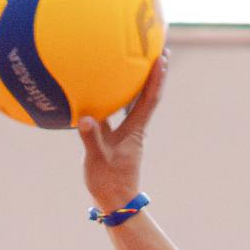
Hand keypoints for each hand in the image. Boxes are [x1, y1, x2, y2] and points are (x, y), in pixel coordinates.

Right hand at [78, 46, 168, 215]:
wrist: (115, 202)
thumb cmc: (108, 182)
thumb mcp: (98, 160)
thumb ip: (92, 139)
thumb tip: (87, 118)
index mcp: (134, 130)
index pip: (149, 99)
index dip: (155, 78)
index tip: (161, 57)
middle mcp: (135, 127)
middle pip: (148, 94)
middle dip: (153, 72)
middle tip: (157, 48)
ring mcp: (128, 132)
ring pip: (135, 101)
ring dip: (139, 81)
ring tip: (138, 59)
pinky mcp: (118, 137)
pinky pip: (120, 110)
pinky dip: (119, 96)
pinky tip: (109, 86)